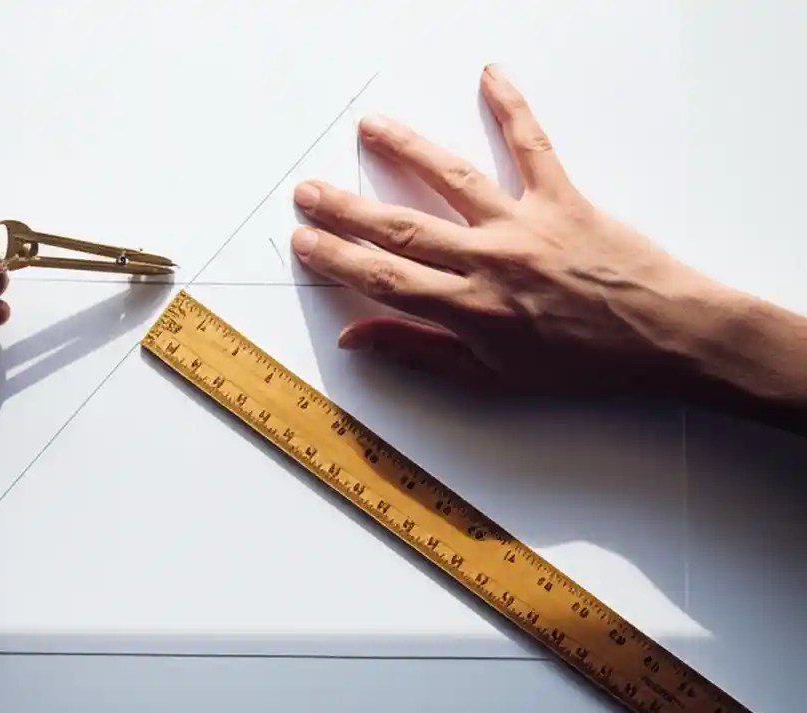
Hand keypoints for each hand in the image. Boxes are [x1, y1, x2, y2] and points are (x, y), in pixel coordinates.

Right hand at [290, 65, 726, 394]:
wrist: (663, 338)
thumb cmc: (582, 364)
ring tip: (370, 128)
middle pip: (402, 228)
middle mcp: (490, 261)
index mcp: (470, 310)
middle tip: (309, 190)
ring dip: (405, 150)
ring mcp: (525, 224)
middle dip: (347, 208)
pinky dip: (512, 108)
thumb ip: (419, 352)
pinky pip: (533, 146)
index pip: (383, 279)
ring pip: (452, 179)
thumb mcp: (492, 379)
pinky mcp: (563, 198)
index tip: (305, 239)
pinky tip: (491, 77)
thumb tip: (355, 338)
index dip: (337, 258)